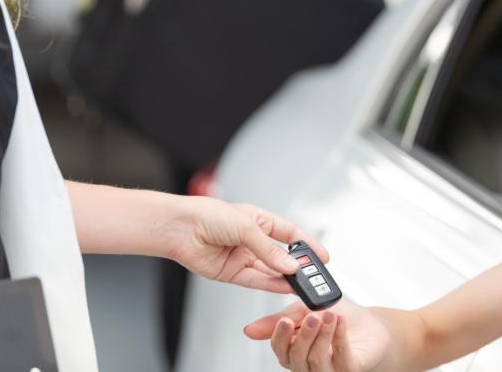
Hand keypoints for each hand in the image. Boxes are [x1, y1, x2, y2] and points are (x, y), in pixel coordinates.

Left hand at [165, 196, 328, 292]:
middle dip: (298, 265)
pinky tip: (284, 286)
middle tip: (314, 275)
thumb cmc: (207, 214)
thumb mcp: (246, 227)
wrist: (179, 229)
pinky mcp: (232, 273)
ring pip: (271, 271)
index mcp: (259, 220)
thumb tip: (289, 265)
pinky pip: (256, 280)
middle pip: (282, 255)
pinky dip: (271, 284)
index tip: (322, 256)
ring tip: (303, 285)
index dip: (306, 245)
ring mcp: (243, 257)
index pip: (290, 233)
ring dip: (286, 278)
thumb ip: (269, 250)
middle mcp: (252, 240)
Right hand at [244, 298, 391, 370]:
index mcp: (295, 351)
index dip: (279, 337)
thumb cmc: (337, 316)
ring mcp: (329, 370)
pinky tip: (340, 322)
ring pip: (316, 360)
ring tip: (328, 315)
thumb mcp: (304, 309)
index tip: (284, 321)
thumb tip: (249, 330)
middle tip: (311, 316)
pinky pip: (342, 358)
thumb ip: (279, 319)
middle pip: (296, 359)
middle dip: (304, 335)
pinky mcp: (350, 370)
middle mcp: (309, 364)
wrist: (370, 323)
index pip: (280, 351)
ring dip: (322, 335)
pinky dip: (339, 337)